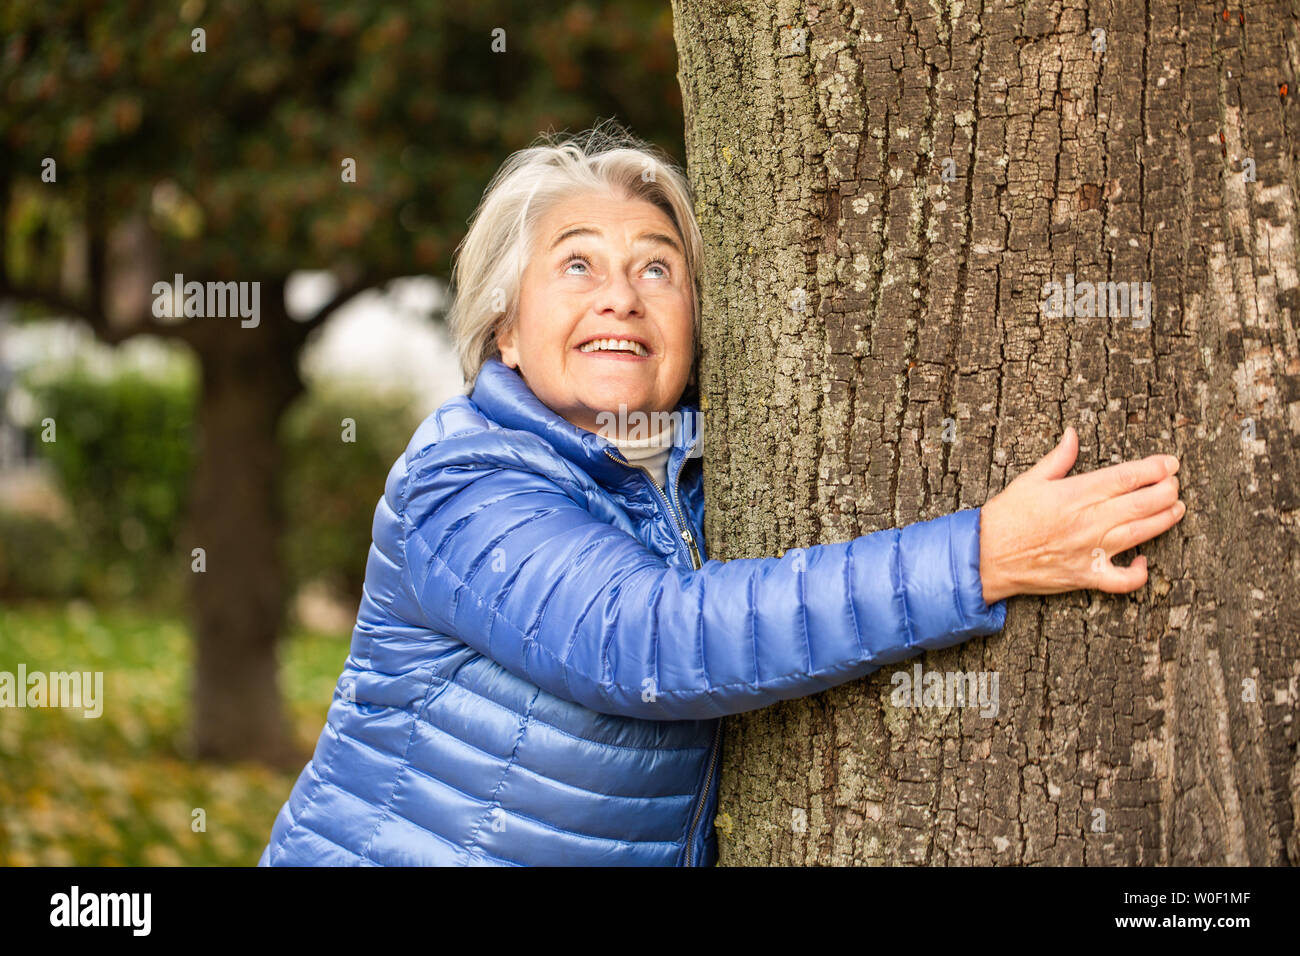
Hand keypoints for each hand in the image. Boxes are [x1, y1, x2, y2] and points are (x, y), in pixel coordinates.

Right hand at [978, 426, 1184, 602]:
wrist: (986, 554)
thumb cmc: (1006, 517)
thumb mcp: (1030, 479)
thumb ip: (1059, 457)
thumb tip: (1073, 434)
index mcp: (1076, 494)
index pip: (1128, 477)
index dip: (1155, 468)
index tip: (1170, 463)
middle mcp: (1089, 521)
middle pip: (1143, 502)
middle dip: (1167, 490)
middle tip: (1175, 482)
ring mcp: (1091, 549)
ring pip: (1141, 533)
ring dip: (1164, 519)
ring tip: (1176, 508)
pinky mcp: (1086, 575)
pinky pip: (1122, 580)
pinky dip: (1139, 574)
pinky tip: (1144, 561)